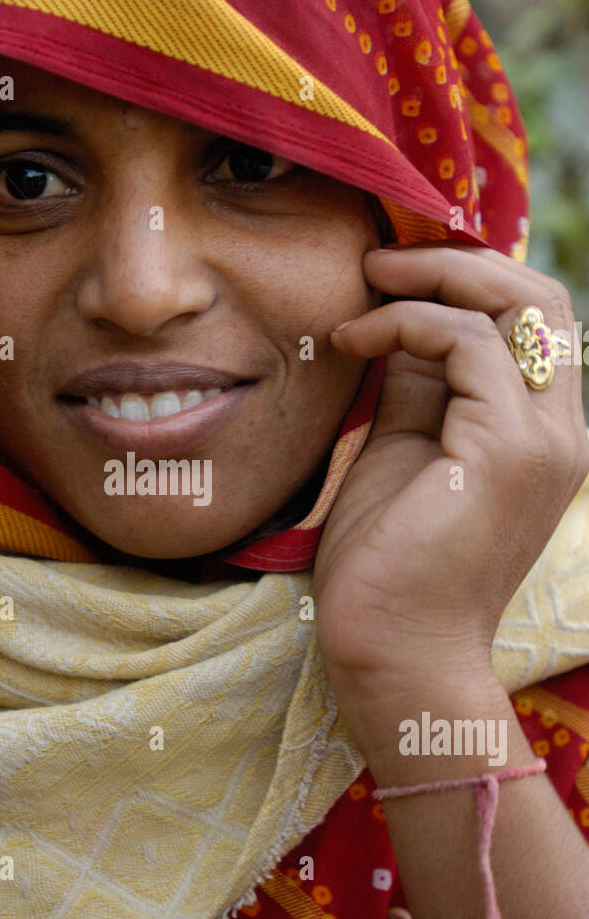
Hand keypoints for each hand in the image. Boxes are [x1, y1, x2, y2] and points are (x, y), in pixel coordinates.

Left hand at [313, 245, 588, 680]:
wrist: (392, 656)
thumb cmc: (387, 566)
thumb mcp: (404, 451)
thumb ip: (418, 386)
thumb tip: (398, 318)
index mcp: (541, 431)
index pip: (532, 321)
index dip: (470, 279)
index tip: (392, 274)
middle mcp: (562, 430)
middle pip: (541, 297)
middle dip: (459, 261)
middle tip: (379, 262)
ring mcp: (545, 441)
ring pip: (518, 305)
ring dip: (429, 281)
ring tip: (361, 289)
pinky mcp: (509, 452)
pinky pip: (469, 343)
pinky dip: (409, 323)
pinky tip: (356, 340)